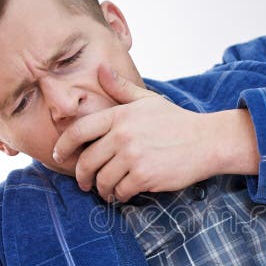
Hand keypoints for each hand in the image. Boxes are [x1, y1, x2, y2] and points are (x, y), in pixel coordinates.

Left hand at [53, 65, 258, 202]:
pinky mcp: (145, 176)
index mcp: (120, 115)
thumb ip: (121, 88)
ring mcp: (133, 157)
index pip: (79, 130)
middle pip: (87, 161)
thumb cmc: (176, 121)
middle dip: (82, 176)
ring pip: (103, 180)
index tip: (59, 155)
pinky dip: (119, 195)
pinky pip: (121, 191)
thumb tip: (100, 70)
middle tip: (84, 182)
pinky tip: (123, 193)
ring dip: (101, 189)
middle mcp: (123, 136)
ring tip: (106, 190)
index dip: (64, 146)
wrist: (206, 142)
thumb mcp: (148, 100)